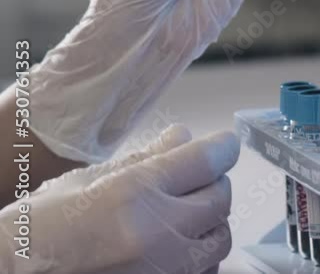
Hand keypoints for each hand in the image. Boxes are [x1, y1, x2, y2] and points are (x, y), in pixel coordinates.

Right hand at [0, 126, 239, 273]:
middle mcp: (153, 233)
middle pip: (220, 197)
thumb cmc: (44, 226)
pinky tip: (174, 245)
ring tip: (182, 215)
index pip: (206, 160)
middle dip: (212, 182)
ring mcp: (162, 269)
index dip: (221, 148)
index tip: (222, 146)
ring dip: (209, 221)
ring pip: (220, 237)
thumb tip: (185, 136)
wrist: (16, 273)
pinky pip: (205, 270)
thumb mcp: (89, 179)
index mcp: (132, 193)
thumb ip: (147, 158)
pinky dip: (198, 254)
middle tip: (193, 179)